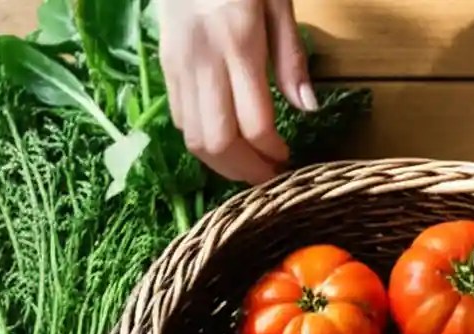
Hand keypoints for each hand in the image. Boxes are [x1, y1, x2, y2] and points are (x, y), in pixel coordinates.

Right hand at [158, 0, 317, 184]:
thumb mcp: (279, 2)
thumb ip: (291, 58)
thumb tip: (308, 109)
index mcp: (238, 43)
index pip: (253, 123)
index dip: (271, 153)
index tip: (287, 158)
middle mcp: (203, 59)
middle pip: (218, 141)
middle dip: (245, 171)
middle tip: (268, 177)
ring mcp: (178, 64)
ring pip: (193, 138)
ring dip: (222, 164)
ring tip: (248, 166)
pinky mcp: (165, 66)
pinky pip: (180, 119)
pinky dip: (202, 142)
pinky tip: (225, 141)